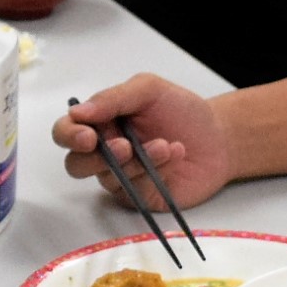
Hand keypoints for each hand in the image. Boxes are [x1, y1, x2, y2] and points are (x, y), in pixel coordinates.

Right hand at [53, 75, 233, 209]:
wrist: (218, 137)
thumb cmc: (182, 111)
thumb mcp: (149, 90)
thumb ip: (113, 98)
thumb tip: (79, 112)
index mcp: (101, 123)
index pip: (67, 132)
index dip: (69, 135)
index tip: (88, 136)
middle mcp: (105, 153)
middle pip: (76, 165)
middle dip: (95, 159)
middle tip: (124, 147)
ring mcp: (122, 177)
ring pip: (108, 178)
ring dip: (136, 162)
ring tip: (165, 145)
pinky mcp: (141, 196)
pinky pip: (134, 190)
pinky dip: (154, 171)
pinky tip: (174, 153)